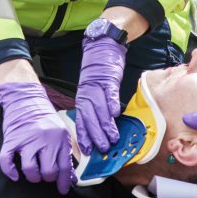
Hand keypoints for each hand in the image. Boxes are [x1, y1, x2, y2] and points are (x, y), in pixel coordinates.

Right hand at [0, 81, 72, 193]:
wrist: (25, 98)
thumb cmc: (44, 118)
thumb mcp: (61, 132)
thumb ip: (66, 153)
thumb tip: (71, 178)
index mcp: (60, 138)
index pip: (64, 167)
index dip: (64, 182)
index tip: (63, 191)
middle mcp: (45, 139)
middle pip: (48, 171)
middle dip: (47, 177)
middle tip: (45, 173)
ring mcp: (27, 140)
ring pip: (30, 170)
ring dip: (32, 176)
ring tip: (33, 172)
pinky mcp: (11, 140)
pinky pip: (7, 161)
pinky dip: (10, 172)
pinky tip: (15, 176)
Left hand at [74, 34, 125, 153]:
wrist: (102, 47)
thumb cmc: (99, 73)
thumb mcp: (93, 91)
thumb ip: (95, 108)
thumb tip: (99, 129)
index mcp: (83, 98)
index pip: (81, 120)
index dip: (83, 135)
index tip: (86, 150)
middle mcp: (88, 93)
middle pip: (90, 117)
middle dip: (95, 134)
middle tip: (102, 148)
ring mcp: (98, 86)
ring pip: (100, 108)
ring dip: (106, 124)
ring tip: (113, 137)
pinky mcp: (108, 79)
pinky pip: (110, 93)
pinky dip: (112, 103)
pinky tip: (116, 113)